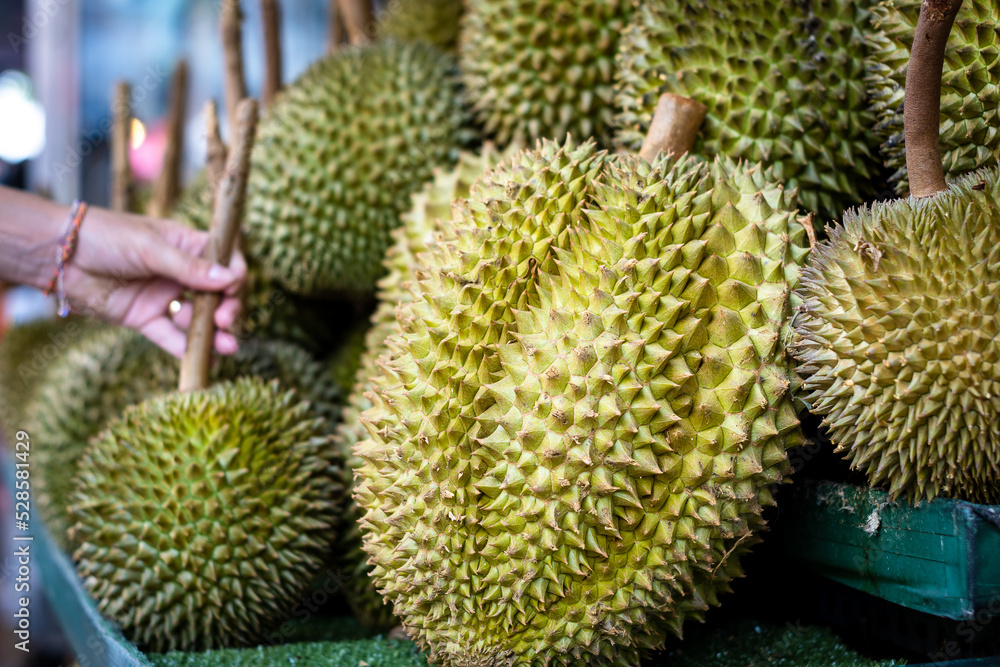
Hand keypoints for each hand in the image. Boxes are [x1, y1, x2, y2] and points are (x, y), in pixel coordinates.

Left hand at [63, 207, 246, 358]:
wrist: (58, 255)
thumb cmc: (105, 237)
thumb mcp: (150, 248)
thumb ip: (189, 268)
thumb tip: (230, 280)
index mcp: (186, 245)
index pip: (224, 261)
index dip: (235, 276)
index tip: (234, 288)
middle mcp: (179, 272)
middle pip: (216, 294)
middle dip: (226, 308)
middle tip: (225, 319)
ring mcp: (162, 296)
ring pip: (196, 319)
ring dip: (213, 333)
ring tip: (226, 346)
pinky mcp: (144, 318)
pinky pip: (169, 336)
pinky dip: (185, 348)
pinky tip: (201, 357)